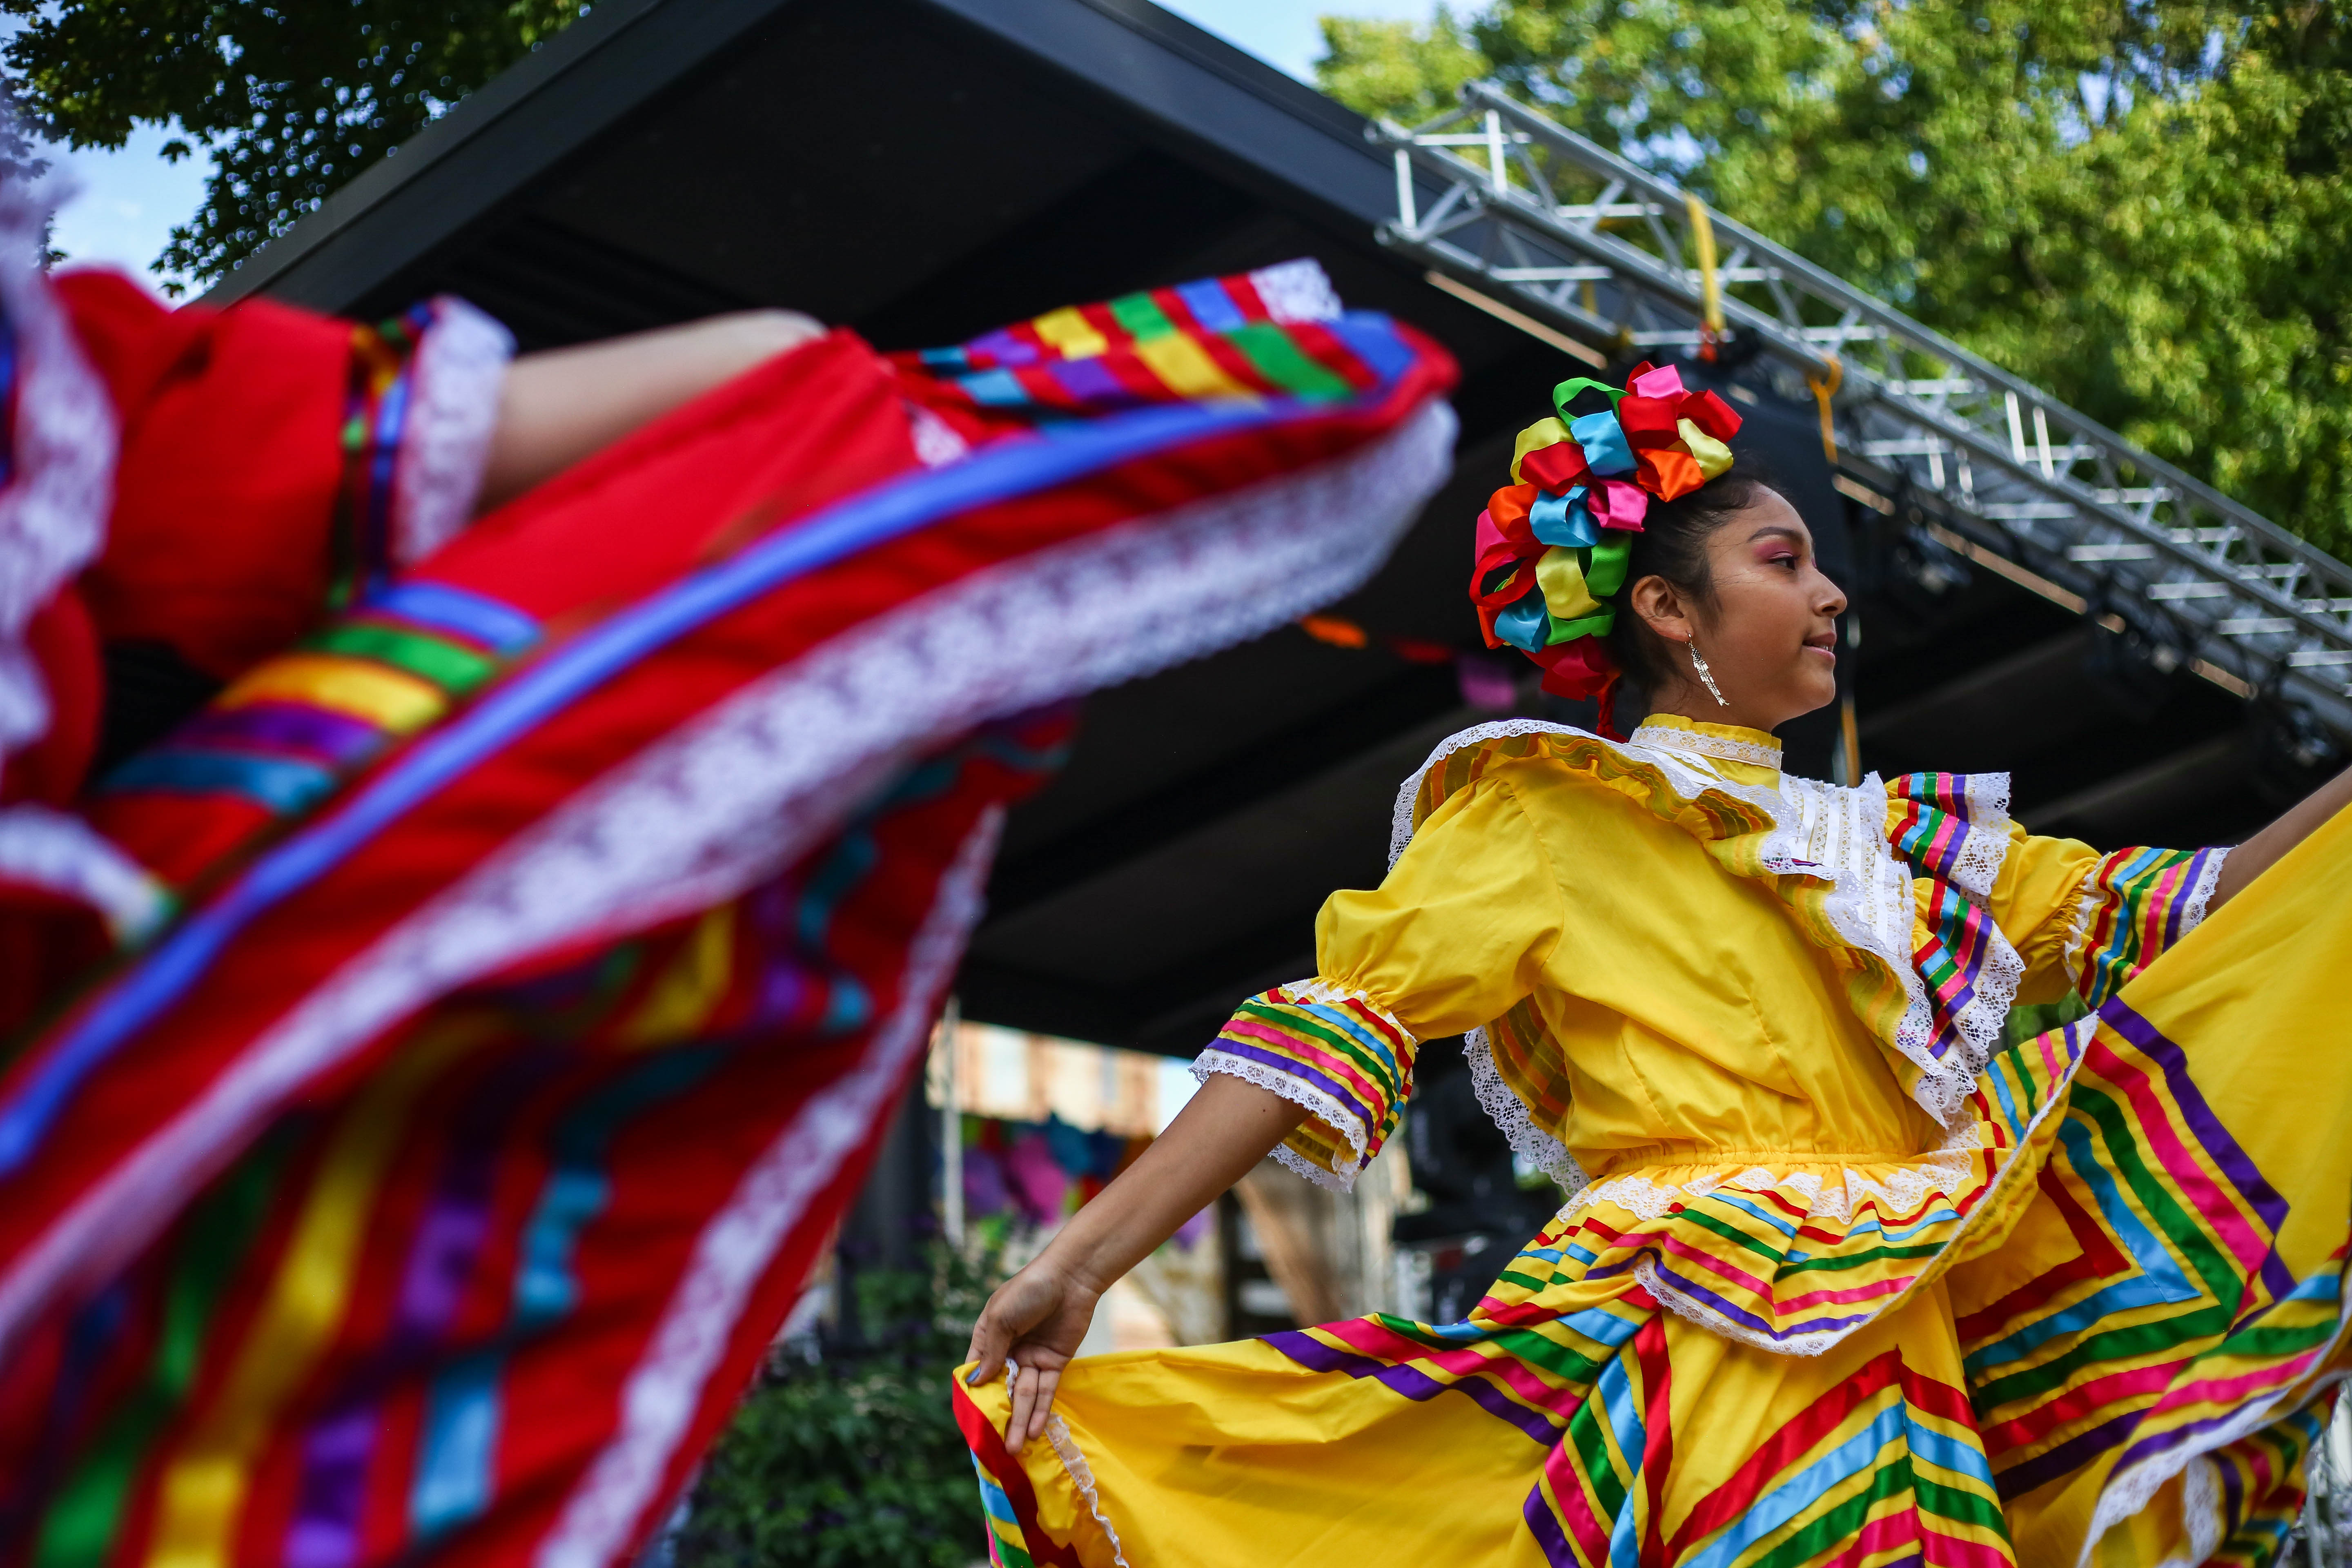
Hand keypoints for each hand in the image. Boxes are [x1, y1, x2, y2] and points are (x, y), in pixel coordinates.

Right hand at [965, 1259, 1100, 1449]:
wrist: (1071, 1277)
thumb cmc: (1029, 1289)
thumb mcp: (1001, 1317)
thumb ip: (991, 1351)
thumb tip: (977, 1383)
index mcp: (988, 1337)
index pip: (976, 1372)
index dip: (973, 1396)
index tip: (970, 1423)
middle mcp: (1008, 1351)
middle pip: (1001, 1390)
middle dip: (998, 1417)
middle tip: (994, 1447)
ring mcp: (1032, 1358)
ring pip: (1024, 1396)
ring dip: (1019, 1421)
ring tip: (1013, 1448)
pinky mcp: (1054, 1363)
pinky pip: (1046, 1391)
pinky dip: (1040, 1410)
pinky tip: (1033, 1431)